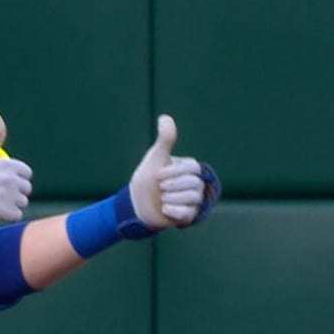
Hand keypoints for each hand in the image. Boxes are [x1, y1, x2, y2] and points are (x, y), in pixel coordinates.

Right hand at [0, 111, 32, 225]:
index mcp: (9, 164)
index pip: (26, 173)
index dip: (15, 178)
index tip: (1, 181)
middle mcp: (11, 179)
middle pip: (26, 189)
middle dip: (14, 192)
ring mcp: (9, 196)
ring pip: (22, 203)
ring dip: (10, 204)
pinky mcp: (6, 212)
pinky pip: (15, 216)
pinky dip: (6, 216)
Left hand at [128, 115, 220, 229]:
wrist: (136, 204)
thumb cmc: (146, 179)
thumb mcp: (156, 158)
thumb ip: (165, 140)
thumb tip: (165, 117)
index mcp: (191, 169)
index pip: (192, 168)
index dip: (173, 172)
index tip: (159, 175)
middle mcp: (197, 184)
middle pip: (194, 183)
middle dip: (171, 186)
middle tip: (160, 188)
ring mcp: (195, 201)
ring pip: (192, 198)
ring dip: (170, 199)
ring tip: (162, 199)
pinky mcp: (190, 216)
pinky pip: (188, 213)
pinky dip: (173, 211)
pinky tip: (164, 210)